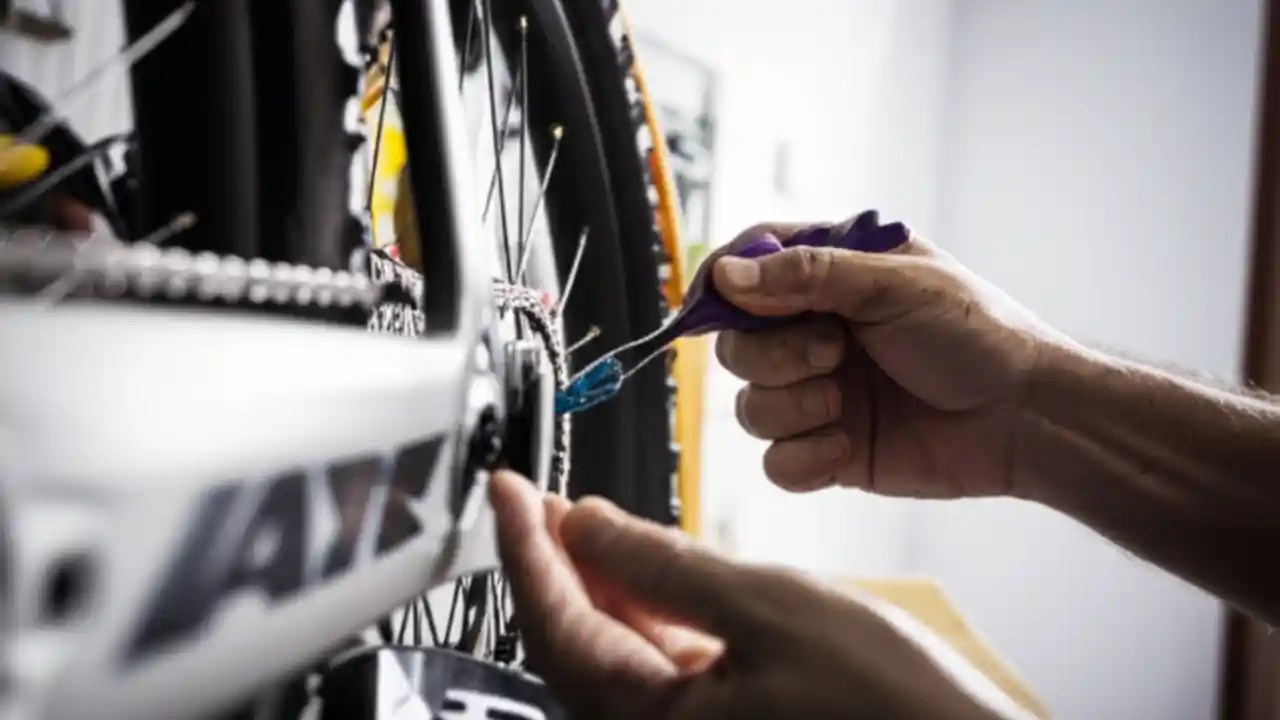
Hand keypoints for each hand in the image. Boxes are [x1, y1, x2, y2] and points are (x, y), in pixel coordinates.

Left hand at [489, 471, 1029, 719]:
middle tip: (534, 494)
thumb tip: (584, 525)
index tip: (505, 490)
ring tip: (581, 516)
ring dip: (596, 579)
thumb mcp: (768, 608)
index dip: (523, 546)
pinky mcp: (721, 718)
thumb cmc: (888, 705)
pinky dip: (644, 605)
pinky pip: (655, 657)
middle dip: (552, 560)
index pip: (554, 623)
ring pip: (613, 645)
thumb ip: (662, 566)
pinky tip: (644, 564)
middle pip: (573, 637)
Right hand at [713, 217, 1063, 497]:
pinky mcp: (830, 451)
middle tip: (832, 353)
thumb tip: (726, 276)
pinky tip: (846, 449)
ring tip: (844, 404)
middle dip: (772, 355)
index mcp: (830, 277)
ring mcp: (820, 394)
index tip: (713, 305)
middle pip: (734, 344)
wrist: (1026, 420)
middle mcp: (815, 333)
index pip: (747, 267)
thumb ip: (807, 276)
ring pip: (748, 407)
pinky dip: (802, 458)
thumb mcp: (894, 285)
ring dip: (789, 407)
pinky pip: (775, 462)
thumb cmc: (976, 335)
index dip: (722, 286)